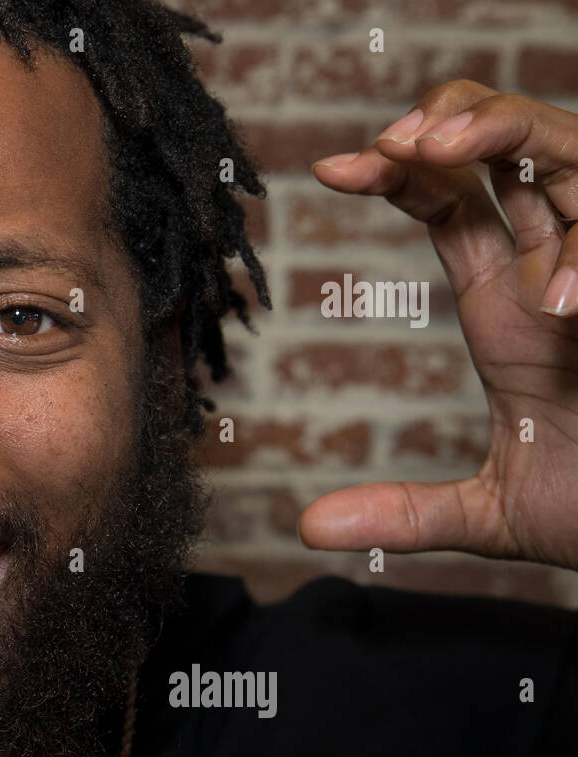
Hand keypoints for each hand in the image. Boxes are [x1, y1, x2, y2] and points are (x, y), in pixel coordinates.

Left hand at [301, 80, 577, 571]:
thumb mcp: (490, 513)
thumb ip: (405, 511)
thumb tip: (311, 527)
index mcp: (511, 305)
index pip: (452, 203)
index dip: (397, 171)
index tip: (329, 169)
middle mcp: (562, 274)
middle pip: (518, 149)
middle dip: (458, 122)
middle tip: (388, 142)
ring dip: (513, 138)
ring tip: (438, 148)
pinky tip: (557, 302)